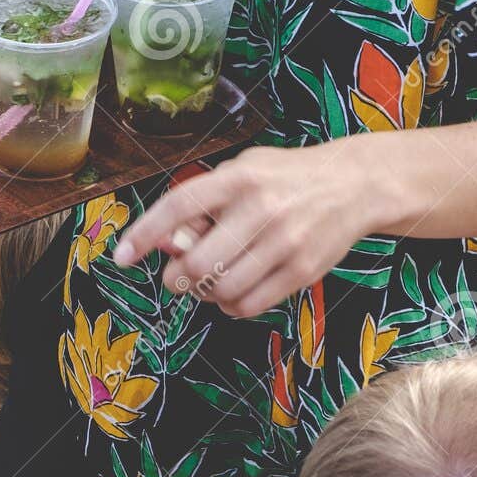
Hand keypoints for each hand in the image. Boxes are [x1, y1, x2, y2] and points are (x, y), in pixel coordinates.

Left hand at [112, 141, 383, 318]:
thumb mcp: (245, 170)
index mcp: (239, 178)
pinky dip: (231, 306)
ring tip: (209, 283)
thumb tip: (166, 241)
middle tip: (178, 277)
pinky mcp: (303, 271)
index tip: (122, 256)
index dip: (145, 233)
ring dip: (205, 295)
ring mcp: (285, 242)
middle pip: (200, 263)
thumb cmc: (286, 178)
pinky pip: (250, 304)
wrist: (355, 185)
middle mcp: (262, 209)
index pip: (180, 206)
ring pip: (223, 290)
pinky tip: (232, 293)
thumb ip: (206, 200)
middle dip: (178, 278)